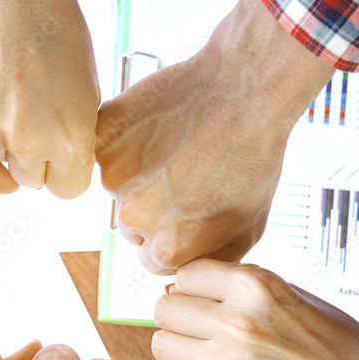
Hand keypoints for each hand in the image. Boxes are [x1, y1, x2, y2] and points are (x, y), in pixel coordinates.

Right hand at [97, 0, 334, 273]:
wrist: (246, 88)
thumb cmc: (254, 154)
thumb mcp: (249, 226)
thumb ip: (211, 258)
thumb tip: (188, 271)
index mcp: (169, 247)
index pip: (153, 259)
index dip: (172, 235)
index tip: (186, 211)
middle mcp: (136, 217)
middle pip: (132, 227)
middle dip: (153, 208)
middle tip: (182, 175)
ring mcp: (115, 176)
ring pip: (119, 188)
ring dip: (138, 174)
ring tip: (175, 147)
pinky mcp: (104, 138)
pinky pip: (107, 151)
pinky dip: (124, 142)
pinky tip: (159, 128)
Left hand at [151, 259, 358, 359]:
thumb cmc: (332, 341)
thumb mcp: (289, 293)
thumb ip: (235, 286)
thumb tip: (175, 287)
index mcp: (254, 286)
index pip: (184, 275)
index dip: (194, 289)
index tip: (208, 302)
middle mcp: (237, 321)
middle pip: (164, 309)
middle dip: (181, 318)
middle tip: (205, 330)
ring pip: (162, 345)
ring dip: (180, 349)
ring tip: (210, 354)